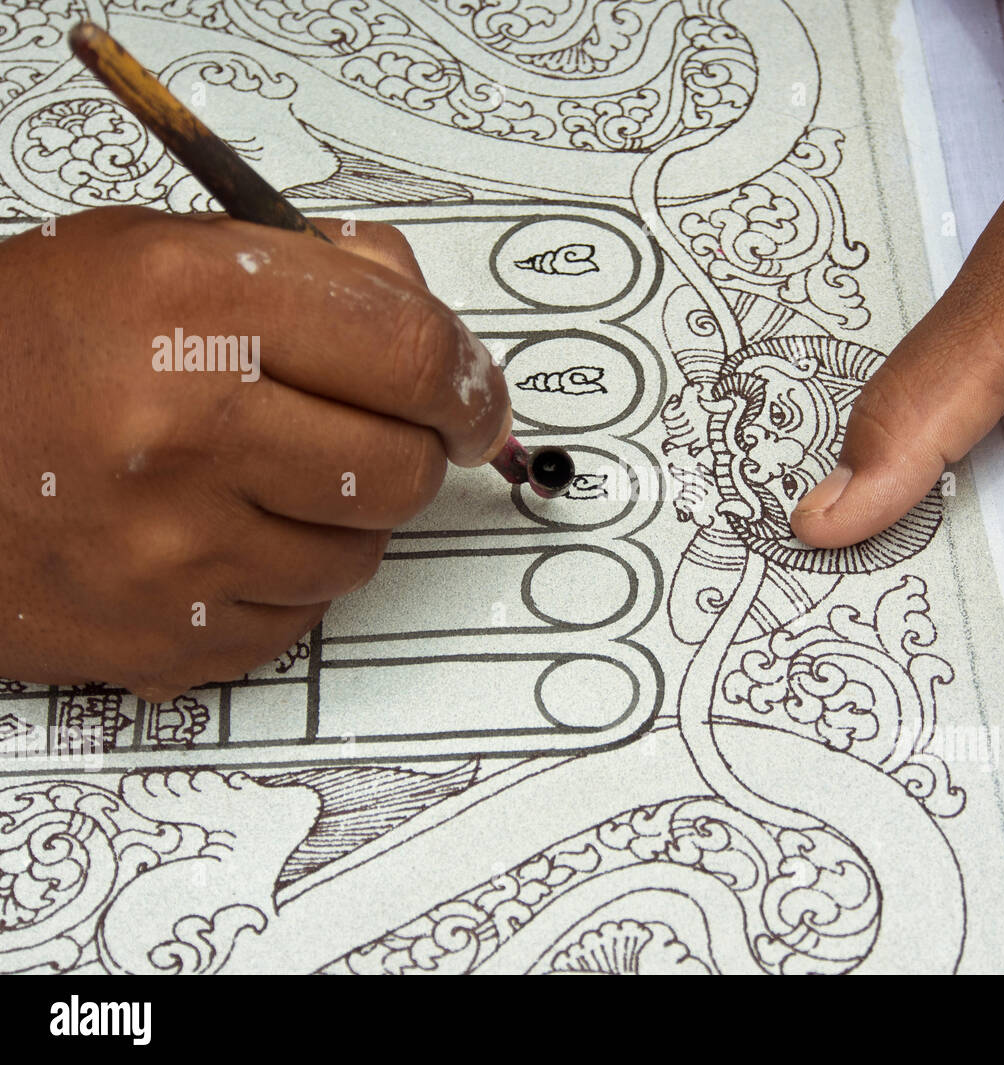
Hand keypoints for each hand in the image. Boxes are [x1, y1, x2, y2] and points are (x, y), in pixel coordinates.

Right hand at [0, 206, 509, 700]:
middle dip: (409, 447)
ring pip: (361, 552)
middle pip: (405, 466)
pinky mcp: (164, 635)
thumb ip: (317, 276)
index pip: (415, 353)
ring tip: (259, 474)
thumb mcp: (162, 255)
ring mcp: (173, 548)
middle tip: (366, 428)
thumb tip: (435, 332)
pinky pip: (299, 617)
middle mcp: (185, 430)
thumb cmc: (22, 348)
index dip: (468, 381)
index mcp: (195, 306)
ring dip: (341, 515)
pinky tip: (217, 533)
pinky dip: (283, 577)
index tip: (474, 398)